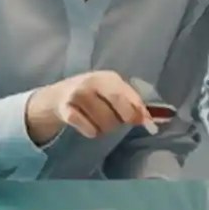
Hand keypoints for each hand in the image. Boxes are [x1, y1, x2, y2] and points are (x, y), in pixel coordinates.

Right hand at [25, 71, 150, 144]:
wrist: (57, 96)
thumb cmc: (93, 95)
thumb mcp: (111, 92)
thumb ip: (131, 103)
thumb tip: (151, 121)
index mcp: (108, 77)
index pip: (129, 95)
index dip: (140, 111)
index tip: (148, 124)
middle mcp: (93, 82)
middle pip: (119, 107)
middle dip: (124, 118)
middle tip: (120, 121)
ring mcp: (78, 95)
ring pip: (105, 123)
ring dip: (106, 128)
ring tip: (100, 120)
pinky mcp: (66, 111)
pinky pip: (89, 130)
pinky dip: (92, 131)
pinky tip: (88, 125)